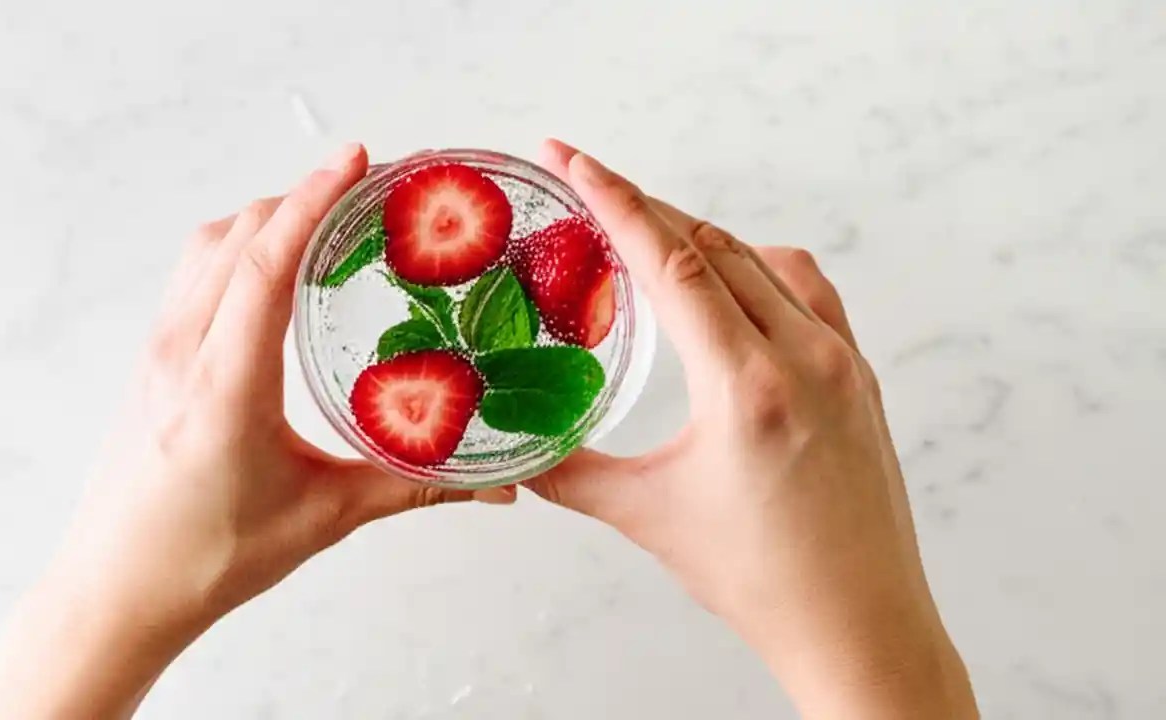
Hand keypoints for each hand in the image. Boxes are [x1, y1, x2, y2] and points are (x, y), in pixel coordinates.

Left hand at [0, 143, 512, 719]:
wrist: (117, 591)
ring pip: (205, 250)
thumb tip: (493, 486)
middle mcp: (181, 355)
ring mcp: (157, 354)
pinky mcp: (150, 363)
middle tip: (365, 182)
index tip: (355, 161)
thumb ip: (414, 489)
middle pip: (235, 239)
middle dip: (300, 196)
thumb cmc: (208, 559)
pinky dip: (234, 248)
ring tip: (323, 212)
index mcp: (224, 387)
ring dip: (263, 217)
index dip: (312, 202)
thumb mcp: (324, 518)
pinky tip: (270, 265)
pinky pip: (190, 277)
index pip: (264, 265)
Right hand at [530, 140, 975, 717]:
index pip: (672, 262)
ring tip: (650, 237)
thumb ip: (574, 475)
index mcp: (748, 386)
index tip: (573, 159)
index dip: (615, 199)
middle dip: (644, 209)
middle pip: (712, 246)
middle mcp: (804, 358)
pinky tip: (735, 281)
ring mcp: (842, 363)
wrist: (860, 624)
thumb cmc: (765, 581)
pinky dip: (761, 267)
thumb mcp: (651, 518)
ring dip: (701, 237)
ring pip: (763, 260)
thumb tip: (518, 454)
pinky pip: (810, 290)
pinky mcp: (860, 377)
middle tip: (589, 186)